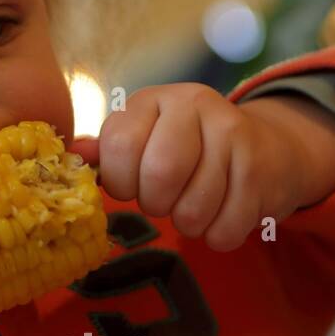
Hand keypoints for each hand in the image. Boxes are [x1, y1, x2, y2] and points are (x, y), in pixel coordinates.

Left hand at [69, 83, 334, 251]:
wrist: (263, 146)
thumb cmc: (184, 148)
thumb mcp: (142, 139)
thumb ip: (107, 150)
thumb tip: (71, 156)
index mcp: (151, 99)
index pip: (120, 145)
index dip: (120, 181)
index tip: (130, 187)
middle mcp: (193, 104)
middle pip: (161, 174)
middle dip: (155, 203)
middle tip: (162, 202)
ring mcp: (233, 131)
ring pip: (195, 207)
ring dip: (188, 224)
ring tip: (191, 210)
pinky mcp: (262, 166)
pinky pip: (228, 226)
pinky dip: (217, 235)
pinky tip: (219, 219)